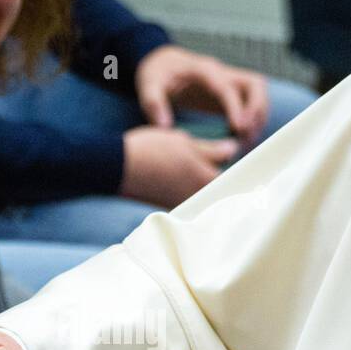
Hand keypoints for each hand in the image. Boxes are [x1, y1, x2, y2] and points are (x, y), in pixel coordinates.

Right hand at [120, 125, 237, 209]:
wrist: (116, 168)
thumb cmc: (150, 151)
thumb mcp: (184, 142)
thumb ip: (212, 149)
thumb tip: (232, 149)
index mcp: (206, 180)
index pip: (233, 180)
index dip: (234, 169)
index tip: (231, 162)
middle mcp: (197, 198)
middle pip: (217, 190)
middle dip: (216, 177)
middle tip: (212, 161)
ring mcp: (182, 205)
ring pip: (200, 194)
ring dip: (200, 184)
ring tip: (188, 167)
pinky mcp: (168, 207)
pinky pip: (185, 198)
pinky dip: (185, 189)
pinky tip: (175, 176)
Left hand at [136, 44, 269, 142]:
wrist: (162, 63)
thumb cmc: (157, 74)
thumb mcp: (148, 86)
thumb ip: (154, 104)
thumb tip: (165, 126)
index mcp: (203, 70)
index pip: (227, 87)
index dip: (236, 107)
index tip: (239, 128)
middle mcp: (222, 73)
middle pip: (255, 84)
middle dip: (257, 110)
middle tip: (246, 135)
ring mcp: (229, 82)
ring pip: (257, 94)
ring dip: (258, 117)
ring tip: (245, 142)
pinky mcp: (230, 94)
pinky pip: (251, 104)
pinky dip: (252, 120)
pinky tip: (241, 139)